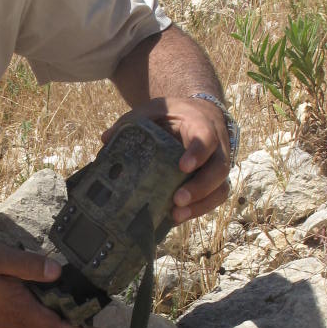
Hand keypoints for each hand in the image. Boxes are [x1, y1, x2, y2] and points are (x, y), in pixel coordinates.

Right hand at [0, 238, 108, 327]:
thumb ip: (28, 266)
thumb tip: (58, 273)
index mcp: (17, 311)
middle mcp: (8, 323)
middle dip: (71, 326)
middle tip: (92, 316)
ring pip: (32, 325)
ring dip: (52, 319)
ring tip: (67, 304)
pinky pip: (17, 320)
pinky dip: (34, 313)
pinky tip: (33, 296)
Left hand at [102, 96, 233, 224]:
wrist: (200, 114)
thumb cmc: (175, 114)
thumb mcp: (156, 109)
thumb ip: (134, 120)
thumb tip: (105, 139)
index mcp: (202, 125)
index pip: (206, 138)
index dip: (198, 153)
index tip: (183, 166)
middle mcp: (218, 147)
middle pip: (219, 169)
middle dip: (200, 187)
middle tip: (177, 200)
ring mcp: (218, 166)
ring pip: (221, 188)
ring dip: (201, 205)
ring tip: (176, 215)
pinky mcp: (215, 181)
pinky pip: (214, 198)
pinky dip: (198, 210)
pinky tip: (177, 217)